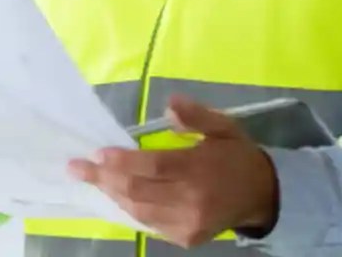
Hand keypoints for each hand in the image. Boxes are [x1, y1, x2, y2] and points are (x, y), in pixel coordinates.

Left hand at [68, 95, 278, 248]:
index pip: (153, 167)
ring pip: (139, 211)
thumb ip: (196, 115)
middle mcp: (192, 201)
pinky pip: (150, 224)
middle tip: (77, 168)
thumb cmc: (237, 155)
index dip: (122, 162)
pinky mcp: (187, 238)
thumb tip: (169, 104)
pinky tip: (116, 194)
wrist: (263, 195)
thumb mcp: (223, 126)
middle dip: (104, 179)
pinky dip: (130, 209)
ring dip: (112, 194)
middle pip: (138, 192)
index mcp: (200, 169)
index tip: (97, 153)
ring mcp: (188, 224)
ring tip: (92, 179)